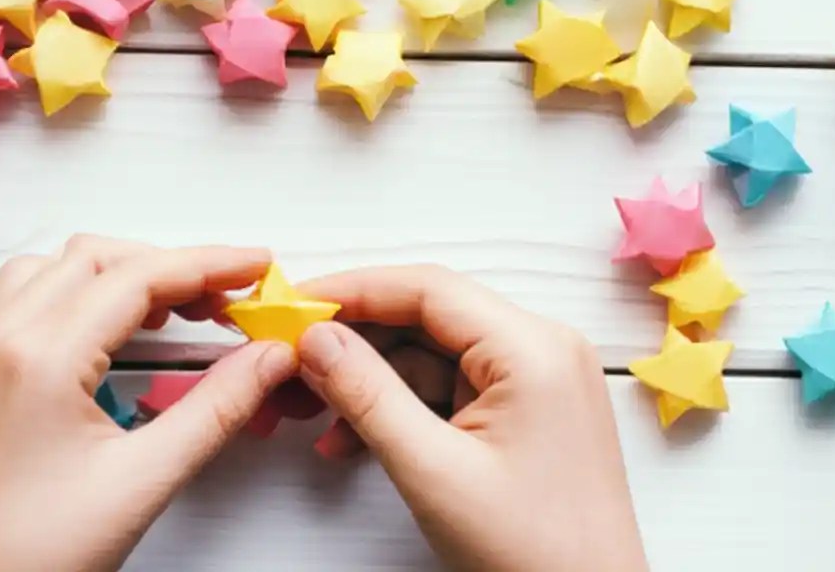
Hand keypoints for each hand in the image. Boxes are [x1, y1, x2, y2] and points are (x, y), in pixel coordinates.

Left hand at [0, 237, 296, 571]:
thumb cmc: (38, 557)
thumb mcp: (144, 481)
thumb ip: (217, 408)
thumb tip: (272, 355)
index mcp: (37, 359)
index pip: (137, 277)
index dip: (207, 263)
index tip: (256, 266)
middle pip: (92, 259)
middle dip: (164, 266)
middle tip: (222, 297)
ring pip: (46, 270)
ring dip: (110, 274)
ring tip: (167, 310)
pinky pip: (9, 300)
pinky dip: (63, 294)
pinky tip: (97, 328)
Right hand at [297, 266, 647, 571]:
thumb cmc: (536, 553)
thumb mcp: (433, 471)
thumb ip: (368, 395)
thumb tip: (317, 339)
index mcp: (533, 349)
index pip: (427, 289)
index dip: (353, 290)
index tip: (295, 306)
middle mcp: (541, 350)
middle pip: (426, 318)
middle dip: (356, 342)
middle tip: (293, 360)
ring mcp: (535, 382)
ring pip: (430, 356)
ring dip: (371, 383)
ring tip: (314, 415)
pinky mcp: (523, 413)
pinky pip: (448, 390)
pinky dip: (401, 409)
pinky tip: (353, 440)